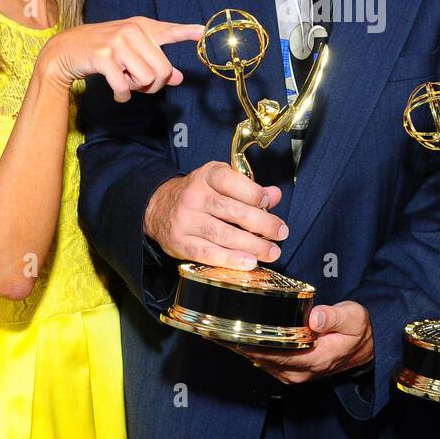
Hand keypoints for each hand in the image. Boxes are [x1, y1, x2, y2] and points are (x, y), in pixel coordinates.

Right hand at [41, 17, 202, 99]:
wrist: (65, 50)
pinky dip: (122, 96)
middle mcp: (132, 31)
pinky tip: (117, 93)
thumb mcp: (131, 53)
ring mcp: (117, 43)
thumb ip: (154, 62)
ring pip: (147, 79)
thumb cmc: (102, 51)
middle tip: (138, 84)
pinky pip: (125, 87)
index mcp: (141, 26)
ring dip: (136, 89)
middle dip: (153, 85)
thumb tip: (178, 78)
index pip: (169, 31)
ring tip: (124, 82)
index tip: (202, 32)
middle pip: (163, 70)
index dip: (187, 32)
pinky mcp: (104, 57)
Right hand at [145, 162, 286, 269]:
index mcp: (207, 175)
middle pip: (233, 212)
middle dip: (262, 224)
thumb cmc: (199, 193)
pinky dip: (230, 260)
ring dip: (252, 245)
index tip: (270, 203)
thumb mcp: (220, 182)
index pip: (233, 182)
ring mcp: (185, 220)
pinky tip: (248, 262)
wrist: (158, 207)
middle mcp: (195, 196)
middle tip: (281, 233)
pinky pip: (208, 253)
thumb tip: (275, 195)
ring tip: (271, 252)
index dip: (255, 193)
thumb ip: (248, 188)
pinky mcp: (180, 242)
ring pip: (224, 235)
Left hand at [236, 301, 373, 383]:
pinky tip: (242, 339)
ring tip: (226, 333)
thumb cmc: (357, 330)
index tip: (238, 336)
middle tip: (223, 330)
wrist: (364, 348)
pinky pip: (267, 363)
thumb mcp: (353, 317)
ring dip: (247, 350)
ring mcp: (296, 373)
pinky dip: (254, 351)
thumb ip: (334, 317)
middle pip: (266, 360)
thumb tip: (314, 318)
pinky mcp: (292, 370)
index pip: (280, 355)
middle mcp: (303, 371)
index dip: (258, 346)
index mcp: (317, 358)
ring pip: (264, 363)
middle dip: (245, 346)